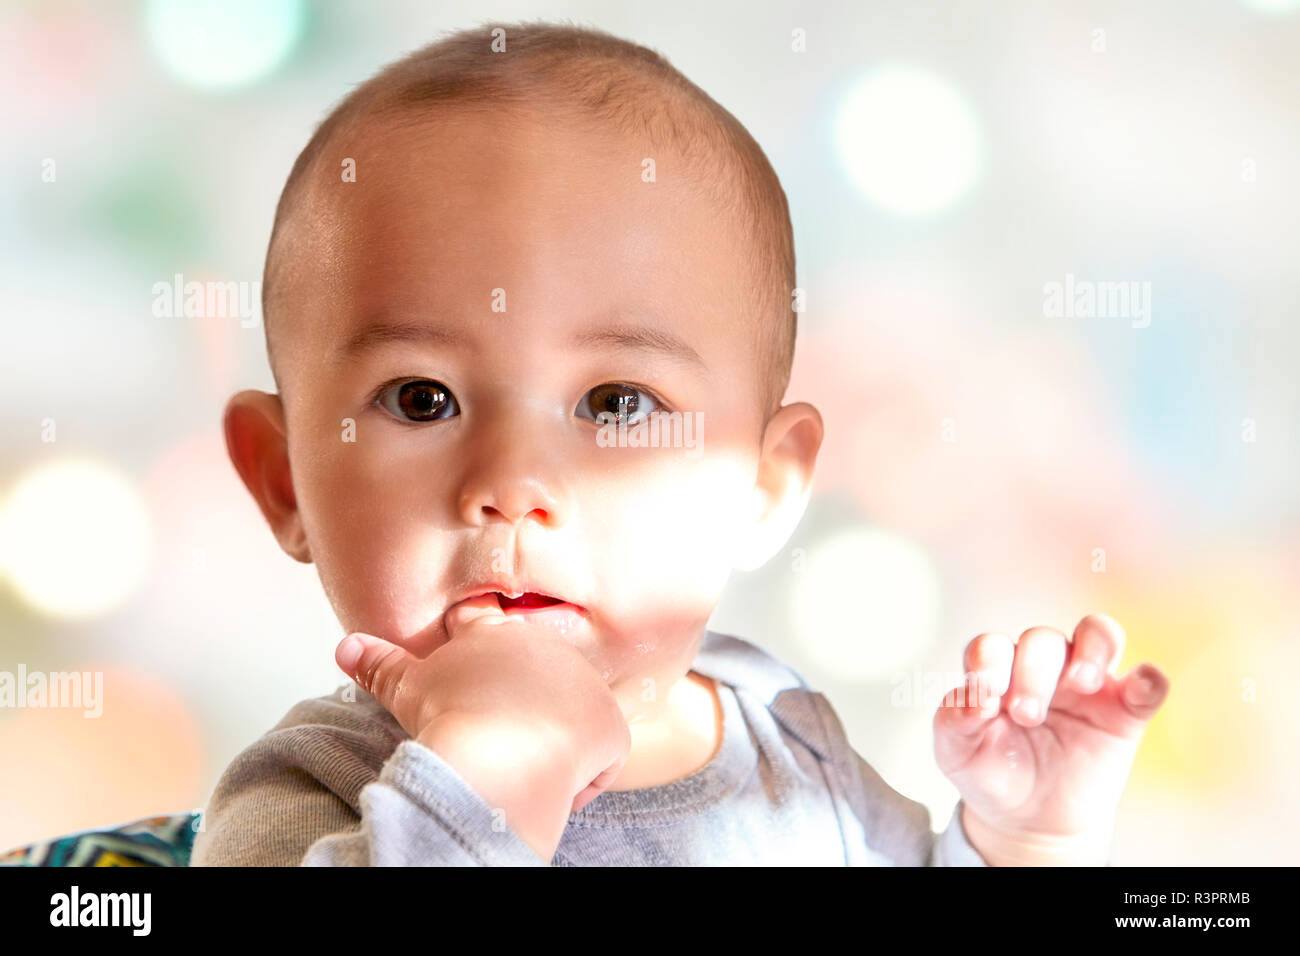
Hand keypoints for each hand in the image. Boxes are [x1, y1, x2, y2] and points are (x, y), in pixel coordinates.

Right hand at [335, 627, 630, 861]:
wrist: (493, 750)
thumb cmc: (448, 715)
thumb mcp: (409, 688)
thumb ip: (380, 665)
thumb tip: (344, 646)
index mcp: (501, 634)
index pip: (490, 634)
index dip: (478, 656)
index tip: (471, 685)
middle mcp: (551, 649)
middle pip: (537, 679)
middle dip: (520, 707)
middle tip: (492, 736)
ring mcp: (587, 685)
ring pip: (567, 719)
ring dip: (549, 741)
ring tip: (516, 762)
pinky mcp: (611, 725)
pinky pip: (598, 759)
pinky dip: (579, 778)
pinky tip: (549, 784)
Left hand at [932, 614, 1169, 864]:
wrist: (1031, 818)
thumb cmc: (990, 772)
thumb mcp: (957, 753)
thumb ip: (954, 721)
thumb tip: (972, 698)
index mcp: (997, 670)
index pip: (991, 646)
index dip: (988, 662)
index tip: (987, 696)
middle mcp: (1042, 667)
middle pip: (1042, 639)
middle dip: (1033, 672)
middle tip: (1026, 715)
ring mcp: (1087, 685)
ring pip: (1098, 635)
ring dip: (1091, 650)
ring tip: (1080, 682)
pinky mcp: (1124, 711)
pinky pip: (1147, 684)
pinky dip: (1148, 680)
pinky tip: (1139, 689)